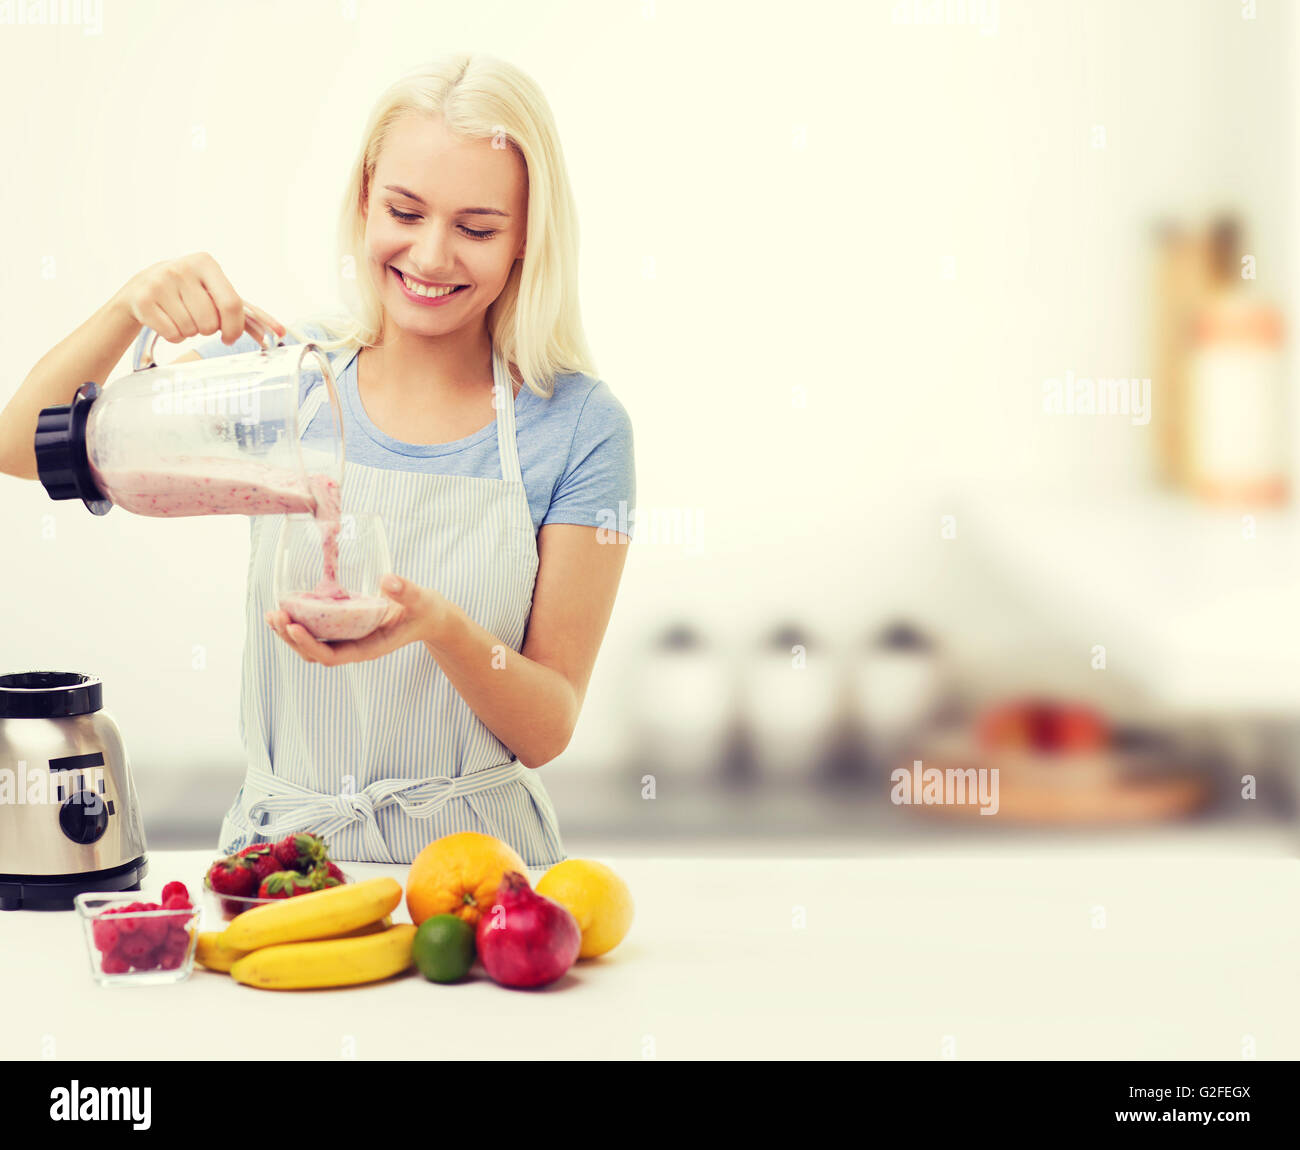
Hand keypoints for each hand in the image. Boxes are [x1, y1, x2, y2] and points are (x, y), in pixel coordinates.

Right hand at [116, 251, 284, 348]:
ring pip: (191, 330)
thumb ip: (247, 313)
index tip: (229, 337)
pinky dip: (174, 336)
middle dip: (208, 329)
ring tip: (181, 316)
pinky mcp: (142, 299)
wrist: (142, 287)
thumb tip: (281, 333)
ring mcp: (159, 282)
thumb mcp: (215, 293)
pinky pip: (172, 334)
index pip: (232, 304)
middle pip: (211, 322)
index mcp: (206, 263)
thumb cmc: (190, 293)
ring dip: (190, 332)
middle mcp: (182, 268)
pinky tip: (167, 320)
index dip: (235, 328)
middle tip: (198, 318)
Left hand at [264, 575, 449, 665]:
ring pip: (312, 643)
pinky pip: (318, 628)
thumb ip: (406, 591)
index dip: (309, 645)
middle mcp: (354, 646)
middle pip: (314, 653)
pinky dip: (301, 619)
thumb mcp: (421, 601)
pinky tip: (289, 604)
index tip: (293, 627)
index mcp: (369, 647)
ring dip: (290, 631)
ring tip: (272, 614)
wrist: (430, 615)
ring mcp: (348, 638)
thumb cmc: (426, 611)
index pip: (332, 656)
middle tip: (275, 615)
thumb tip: (387, 580)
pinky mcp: (346, 625)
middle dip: (291, 637)